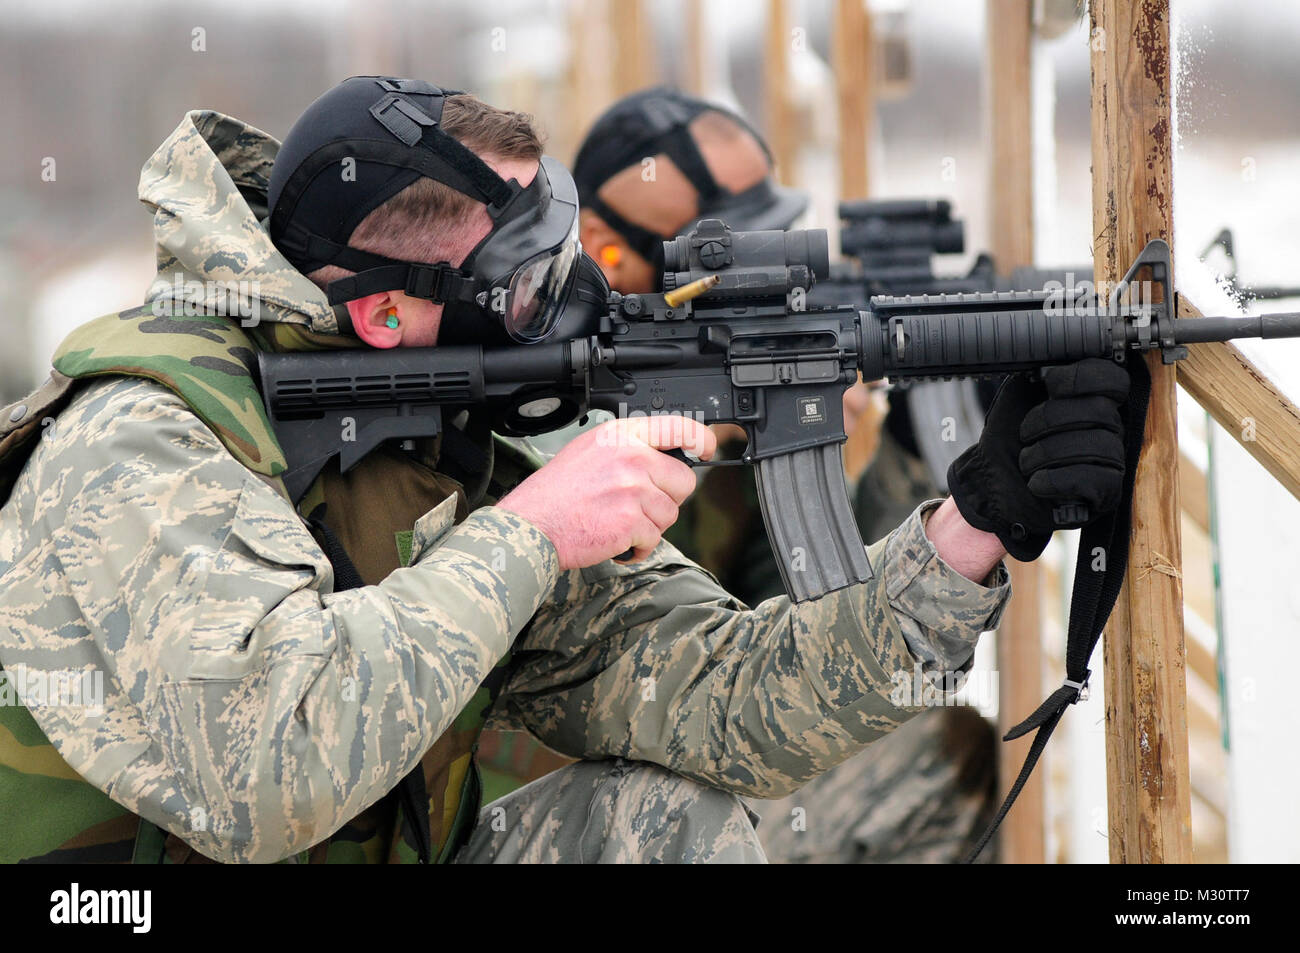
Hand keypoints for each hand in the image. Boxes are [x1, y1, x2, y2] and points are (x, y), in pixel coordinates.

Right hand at [498, 415, 716, 568]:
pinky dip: (638, 547)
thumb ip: (630, 448)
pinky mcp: (631, 520)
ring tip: (617, 522)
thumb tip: (667, 457)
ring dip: (649, 526)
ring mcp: (632, 488)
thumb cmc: (558, 492)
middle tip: (636, 506)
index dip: (700, 439)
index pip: (678, 427)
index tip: (706, 449)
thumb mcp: (592, 450)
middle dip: (667, 499)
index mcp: (621, 435)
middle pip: (683, 481)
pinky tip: (615, 539)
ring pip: (669, 514)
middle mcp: (630, 456)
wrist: (533, 524)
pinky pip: (654, 538)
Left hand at [946, 359, 1129, 560]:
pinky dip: (1053, 480)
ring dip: (1046, 453)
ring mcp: (1112, 463)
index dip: (1082, 377)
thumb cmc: (1009, 438)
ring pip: (1099, 446)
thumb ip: (1041, 370)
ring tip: (1026, 462)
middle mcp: (1110, 430)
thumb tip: (1057, 358)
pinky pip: (1092, 479)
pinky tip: (1036, 482)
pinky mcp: (1105, 494)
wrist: (992, 482)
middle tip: (1025, 433)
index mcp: (1093, 401)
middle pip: (1101, 411)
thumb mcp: (1019, 394)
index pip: (1114, 379)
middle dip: (1049, 419)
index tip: (1050, 383)